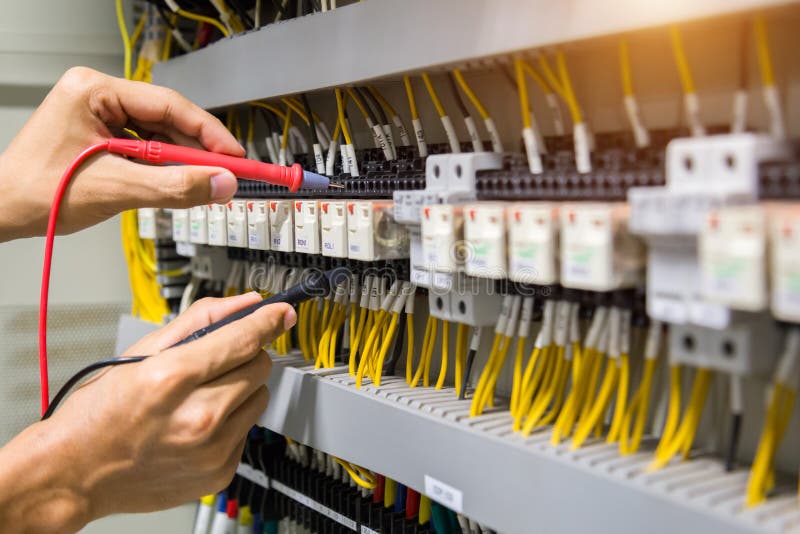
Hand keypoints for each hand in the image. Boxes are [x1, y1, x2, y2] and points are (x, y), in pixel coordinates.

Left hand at [0, 66, 244, 240]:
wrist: (3, 212)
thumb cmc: (37, 192)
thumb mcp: (116, 188)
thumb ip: (174, 187)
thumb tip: (220, 184)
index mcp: (94, 90)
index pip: (169, 104)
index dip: (209, 132)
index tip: (235, 155)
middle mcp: (96, 97)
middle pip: (167, 119)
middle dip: (198, 150)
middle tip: (227, 173)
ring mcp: (98, 116)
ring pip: (158, 136)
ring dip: (181, 161)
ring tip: (202, 183)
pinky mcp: (100, 137)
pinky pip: (144, 149)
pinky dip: (163, 168)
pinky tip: (176, 182)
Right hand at [0, 293, 295, 531]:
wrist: (76, 473)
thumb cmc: (101, 412)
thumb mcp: (142, 351)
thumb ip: (201, 320)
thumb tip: (246, 304)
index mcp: (172, 378)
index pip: (243, 339)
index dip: (268, 320)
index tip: (281, 312)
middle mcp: (198, 417)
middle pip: (259, 366)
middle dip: (244, 356)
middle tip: (215, 362)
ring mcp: (211, 449)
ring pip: (260, 396)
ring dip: (241, 389)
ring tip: (202, 395)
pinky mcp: (220, 471)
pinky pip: (248, 429)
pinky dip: (231, 420)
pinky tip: (198, 423)